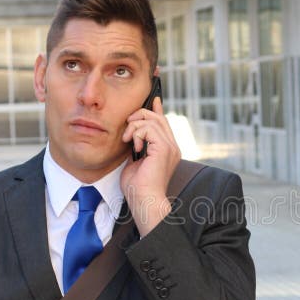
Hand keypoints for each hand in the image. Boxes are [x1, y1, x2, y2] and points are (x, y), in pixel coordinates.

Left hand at [120, 97, 180, 236]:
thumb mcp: (135, 161)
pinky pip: (149, 128)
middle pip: (158, 117)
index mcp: (167, 149)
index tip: (153, 99)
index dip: (157, 109)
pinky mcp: (164, 148)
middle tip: (127, 127)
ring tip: (128, 141)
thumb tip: (132, 133)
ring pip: (151, 120)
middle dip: (140, 115)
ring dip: (134, 127)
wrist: (144, 200)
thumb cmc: (137, 187)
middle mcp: (172, 146)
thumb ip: (137, 146)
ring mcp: (170, 147)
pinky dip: (137, 134)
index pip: (164, 122)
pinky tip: (134, 146)